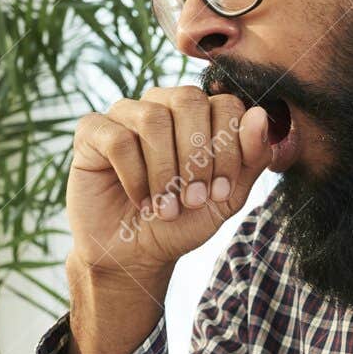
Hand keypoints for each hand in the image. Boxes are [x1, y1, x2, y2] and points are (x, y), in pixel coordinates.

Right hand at [66, 87, 272, 276]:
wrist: (137, 253)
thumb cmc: (182, 221)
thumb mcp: (226, 196)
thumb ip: (250, 158)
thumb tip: (261, 115)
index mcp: (199, 113)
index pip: (224, 103)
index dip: (228, 148)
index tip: (221, 191)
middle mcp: (162, 103)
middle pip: (189, 100)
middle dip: (197, 157)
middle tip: (194, 200)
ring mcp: (125, 113)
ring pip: (152, 118)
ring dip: (165, 171)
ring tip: (166, 207)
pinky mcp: (92, 132)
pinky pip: (117, 138)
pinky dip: (134, 176)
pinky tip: (141, 201)